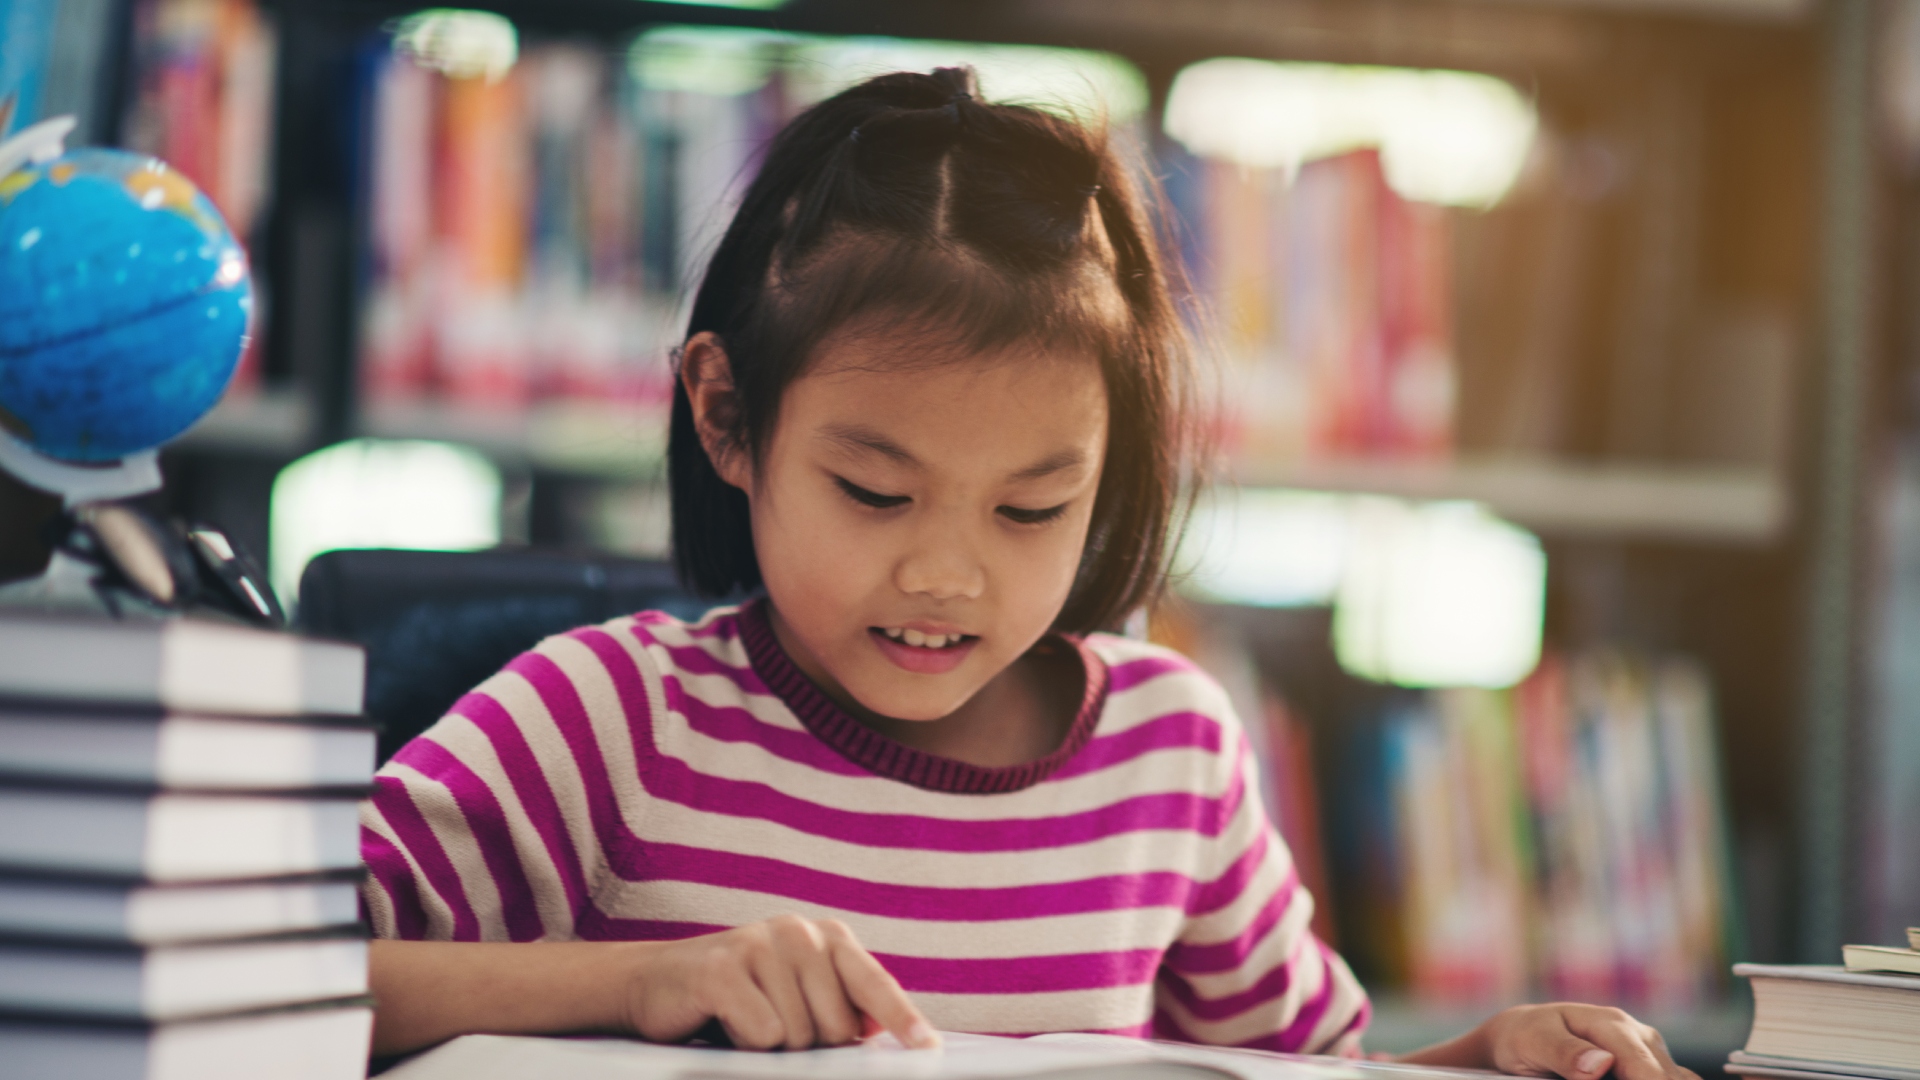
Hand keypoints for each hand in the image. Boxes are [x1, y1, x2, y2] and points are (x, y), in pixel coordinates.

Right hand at [624, 915, 938, 1051]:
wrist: (655, 983)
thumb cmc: (738, 998)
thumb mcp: (796, 998)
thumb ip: (840, 1007)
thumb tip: (877, 1034)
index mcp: (826, 937)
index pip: (873, 982)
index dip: (902, 1018)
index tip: (927, 1050)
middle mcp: (797, 931)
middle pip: (835, 1025)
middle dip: (810, 1047)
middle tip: (774, 1030)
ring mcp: (758, 944)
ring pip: (798, 1036)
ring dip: (772, 1048)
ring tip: (744, 1022)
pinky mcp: (721, 967)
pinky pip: (763, 1032)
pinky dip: (746, 1043)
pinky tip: (725, 1022)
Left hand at [1478, 1003, 1698, 1079]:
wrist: (1525, 1034)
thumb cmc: (1527, 1036)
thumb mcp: (1534, 1040)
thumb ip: (1564, 1052)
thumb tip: (1602, 1063)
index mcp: (1613, 1025)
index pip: (1645, 1069)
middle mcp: (1640, 1036)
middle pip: (1667, 1077)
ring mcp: (1651, 1052)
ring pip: (1679, 1078)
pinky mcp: (1652, 1067)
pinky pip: (1676, 1079)